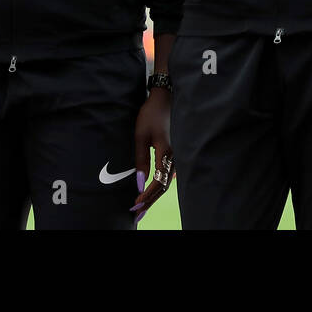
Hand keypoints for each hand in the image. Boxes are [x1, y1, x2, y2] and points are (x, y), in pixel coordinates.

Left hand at [131, 88, 173, 221]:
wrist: (164, 98)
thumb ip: (141, 160)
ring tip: (143, 206)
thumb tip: (140, 182)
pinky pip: (168, 175)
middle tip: (137, 213)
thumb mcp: (141, 135)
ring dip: (154, 196)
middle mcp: (174, 157)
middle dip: (150, 201)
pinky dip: (159, 187)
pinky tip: (153, 192)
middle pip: (163, 187)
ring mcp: (177, 156)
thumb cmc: (151, 115)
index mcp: (166, 153)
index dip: (147, 195)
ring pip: (167, 182)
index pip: (158, 182)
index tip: (135, 204)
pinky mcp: (174, 154)